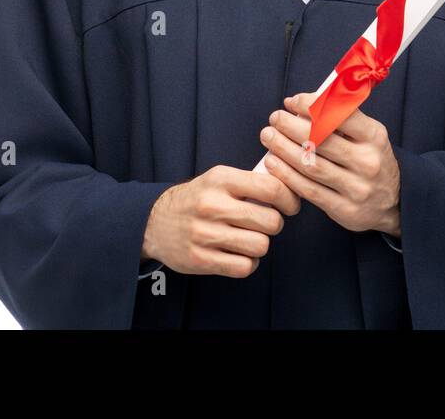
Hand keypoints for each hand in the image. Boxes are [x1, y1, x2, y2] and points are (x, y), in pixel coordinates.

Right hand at [141, 165, 300, 276]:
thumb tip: (289, 190)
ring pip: (260, 246)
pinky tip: (240, 254)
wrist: (154, 222)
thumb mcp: (218, 179)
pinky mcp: (201, 260)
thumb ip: (250, 183)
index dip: (289, 200)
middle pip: (271, 222)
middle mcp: (213, 205)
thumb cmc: (197, 199)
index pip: (271, 188)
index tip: (290, 206)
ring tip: (249, 238)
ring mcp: (205, 234)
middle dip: (274, 224)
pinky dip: (248, 263)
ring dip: (260, 245)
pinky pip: (244, 267)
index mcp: (221, 179)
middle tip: (264, 223)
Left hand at [258, 93, 401, 237]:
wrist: (394, 202)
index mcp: (374, 137)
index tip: (293, 102)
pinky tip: (273, 162)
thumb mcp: (366, 134)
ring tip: (268, 136)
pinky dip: (286, 175)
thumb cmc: (370, 159)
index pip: (340, 115)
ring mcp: (356, 188)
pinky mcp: (343, 209)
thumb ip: (336, 117)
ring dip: (283, 148)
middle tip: (275, 118)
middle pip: (320, 140)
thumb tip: (295, 103)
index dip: (312, 105)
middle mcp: (367, 162)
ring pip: (310, 165)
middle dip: (290, 126)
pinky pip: (308, 190)